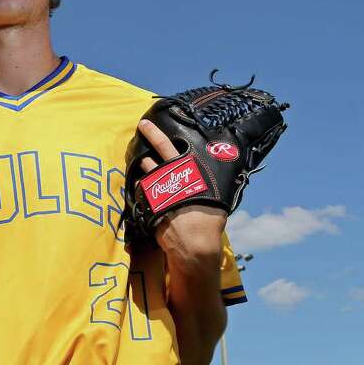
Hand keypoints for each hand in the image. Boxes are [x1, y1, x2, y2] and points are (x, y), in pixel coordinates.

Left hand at [136, 119, 226, 272]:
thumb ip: (211, 178)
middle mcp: (167, 176)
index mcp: (186, 169)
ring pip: (144, 173)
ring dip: (142, 167)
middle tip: (137, 129)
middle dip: (143, 142)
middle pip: (151, 156)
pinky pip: (142, 193)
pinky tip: (143, 187)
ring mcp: (155, 191)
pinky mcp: (148, 206)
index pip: (167, 146)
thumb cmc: (209, 217)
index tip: (144, 124)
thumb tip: (226, 167)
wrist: (193, 240)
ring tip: (139, 160)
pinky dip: (142, 188)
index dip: (154, 134)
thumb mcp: (218, 191)